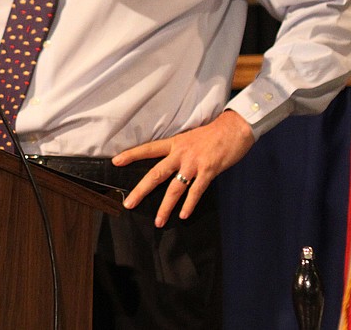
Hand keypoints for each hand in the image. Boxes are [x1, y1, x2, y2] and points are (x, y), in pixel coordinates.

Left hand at [112, 110, 253, 226]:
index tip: (115, 162)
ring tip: (158, 221)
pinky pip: (196, 191)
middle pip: (156, 174)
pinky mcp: (208, 171)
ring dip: (166, 207)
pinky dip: (189, 204)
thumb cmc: (213, 133)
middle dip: (141, 190)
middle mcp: (180, 153)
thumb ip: (180, 151)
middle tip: (129, 204)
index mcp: (174, 143)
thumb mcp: (190, 137)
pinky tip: (183, 215)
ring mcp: (194, 163)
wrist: (234, 128)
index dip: (131, 155)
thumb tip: (172, 163)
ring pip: (175, 188)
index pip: (148, 149)